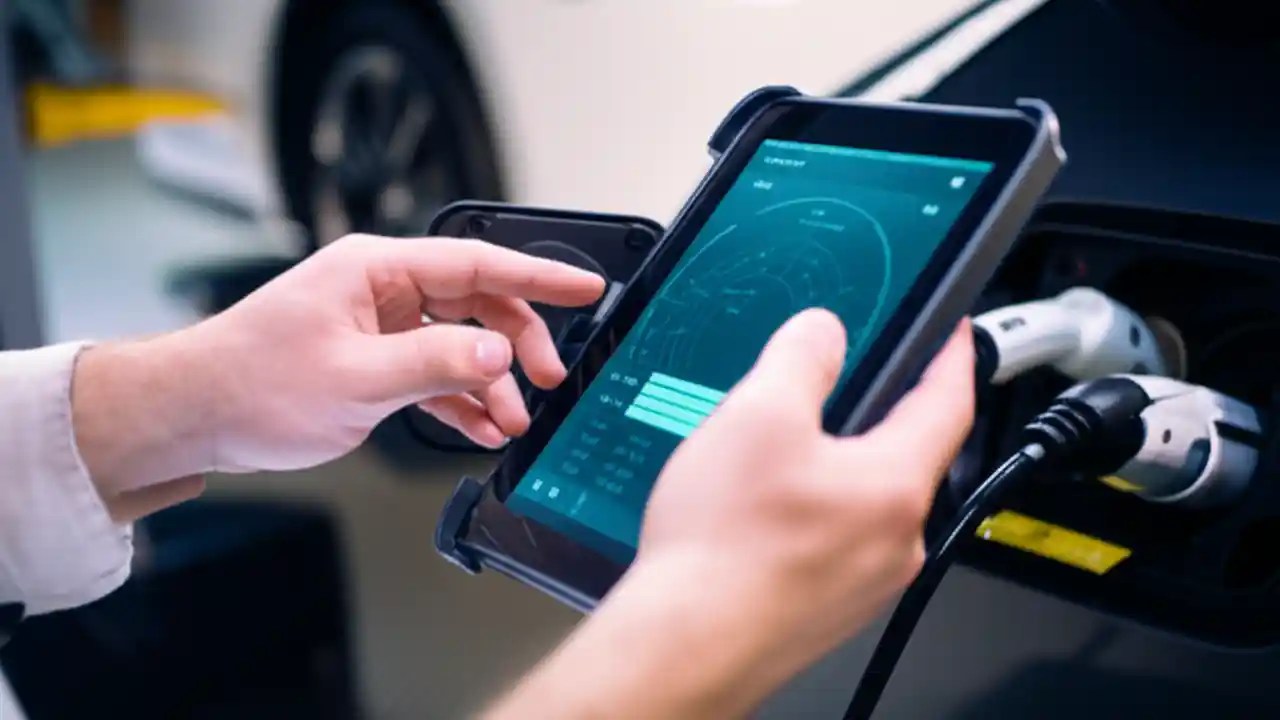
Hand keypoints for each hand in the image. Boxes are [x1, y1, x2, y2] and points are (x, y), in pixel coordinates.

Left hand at [73, 235, 603, 513]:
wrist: (197, 416)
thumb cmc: (253, 385)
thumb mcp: (355, 378)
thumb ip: (434, 363)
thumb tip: (498, 354)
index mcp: (376, 270)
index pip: (475, 262)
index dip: (537, 277)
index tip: (585, 288)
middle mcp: (382, 291)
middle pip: (476, 305)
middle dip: (517, 344)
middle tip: (549, 379)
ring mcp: (379, 327)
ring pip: (460, 345)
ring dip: (490, 384)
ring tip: (511, 421)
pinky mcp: (373, 362)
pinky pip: (434, 374)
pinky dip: (460, 401)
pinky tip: (481, 427)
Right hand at [635, 309, 973, 700]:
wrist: (684, 648)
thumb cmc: (723, 549)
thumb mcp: (757, 415)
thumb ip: (801, 360)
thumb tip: (824, 332)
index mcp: (896, 486)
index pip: (950, 403)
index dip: (953, 355)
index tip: (952, 332)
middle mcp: (897, 542)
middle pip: (908, 455)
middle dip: (881, 412)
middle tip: (847, 379)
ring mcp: (866, 583)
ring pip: (866, 502)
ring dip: (838, 466)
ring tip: (779, 449)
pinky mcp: (828, 609)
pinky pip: (836, 542)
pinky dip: (812, 513)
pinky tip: (760, 511)